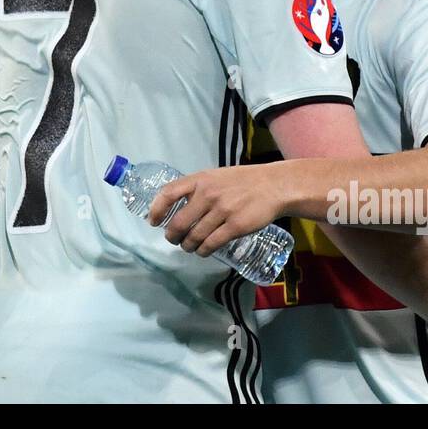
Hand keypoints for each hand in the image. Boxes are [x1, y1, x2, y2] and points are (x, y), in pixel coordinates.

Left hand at [149, 164, 284, 256]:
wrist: (274, 186)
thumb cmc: (243, 181)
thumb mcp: (216, 176)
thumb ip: (197, 189)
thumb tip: (177, 206)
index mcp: (200, 180)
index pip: (168, 193)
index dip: (156, 209)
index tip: (153, 221)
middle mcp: (208, 194)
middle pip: (179, 222)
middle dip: (172, 236)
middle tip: (173, 239)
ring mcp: (222, 211)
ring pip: (194, 236)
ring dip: (188, 246)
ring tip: (189, 246)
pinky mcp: (235, 226)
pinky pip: (211, 244)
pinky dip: (203, 251)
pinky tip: (203, 251)